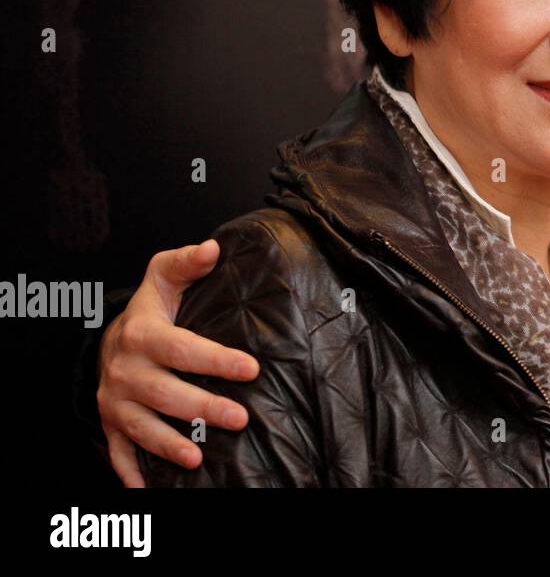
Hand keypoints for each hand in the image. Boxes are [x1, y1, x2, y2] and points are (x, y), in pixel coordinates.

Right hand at [96, 240, 259, 486]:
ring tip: (197, 458)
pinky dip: (130, 472)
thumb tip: (214, 248)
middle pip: (166, 393)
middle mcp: (126, 370)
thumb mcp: (165, 277)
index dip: (216, 359)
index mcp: (143, 335)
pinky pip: (118, 451)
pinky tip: (149, 490)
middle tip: (239, 418)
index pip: (183, 349)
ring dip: (168, 444)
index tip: (250, 369)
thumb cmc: (150, 308)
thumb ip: (188, 262)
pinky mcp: (111, 422)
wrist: (111, 337)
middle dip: (202, 407)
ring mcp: (117, 400)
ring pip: (142, 426)